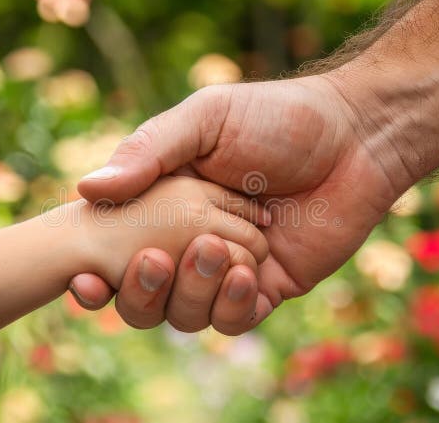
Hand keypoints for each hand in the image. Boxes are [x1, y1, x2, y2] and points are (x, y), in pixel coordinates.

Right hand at [76, 75, 403, 329]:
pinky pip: (236, 321)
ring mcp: (227, 270)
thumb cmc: (276, 117)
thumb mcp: (204, 119)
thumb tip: (86, 188)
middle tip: (152, 258)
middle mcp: (188, 245)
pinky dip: (231, 306)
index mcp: (163, 207)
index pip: (113, 254)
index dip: (94, 276)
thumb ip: (149, 151)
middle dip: (142, 292)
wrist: (355, 135)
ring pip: (187, 315)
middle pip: (144, 299)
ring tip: (212, 248)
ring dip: (191, 292)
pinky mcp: (268, 288)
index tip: (83, 277)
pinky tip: (244, 272)